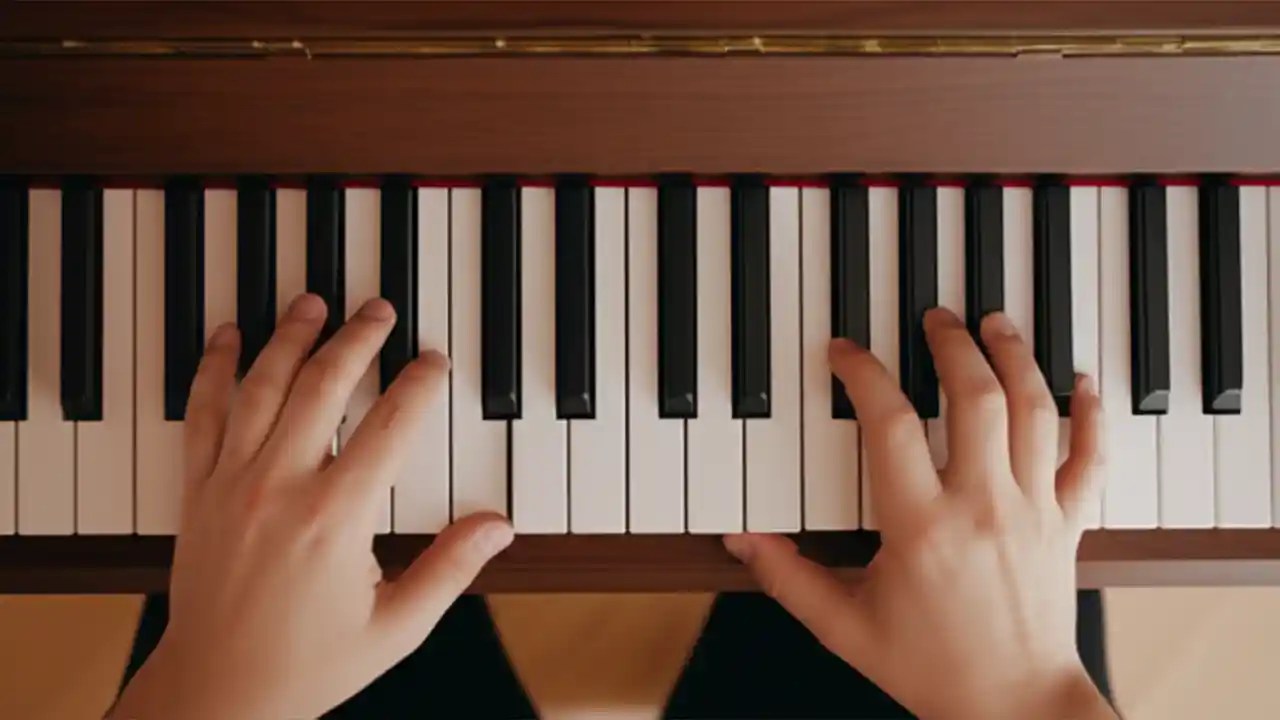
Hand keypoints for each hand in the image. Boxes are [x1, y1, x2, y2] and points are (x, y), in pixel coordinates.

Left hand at [111, 294, 513, 719]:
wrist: (217, 692)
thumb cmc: (307, 666)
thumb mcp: (397, 626)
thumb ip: (451, 569)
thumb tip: (499, 527)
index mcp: (336, 518)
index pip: (390, 426)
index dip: (418, 385)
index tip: (433, 361)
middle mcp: (281, 488)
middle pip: (323, 386)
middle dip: (356, 339)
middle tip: (378, 310)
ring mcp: (233, 484)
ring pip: (262, 387)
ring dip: (289, 338)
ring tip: (312, 303)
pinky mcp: (197, 491)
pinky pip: (201, 414)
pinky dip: (214, 370)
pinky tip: (229, 338)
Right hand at [724, 309, 1114, 719]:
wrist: (1013, 706)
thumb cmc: (930, 667)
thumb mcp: (843, 625)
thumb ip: (788, 577)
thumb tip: (742, 537)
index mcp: (921, 527)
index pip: (888, 422)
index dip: (862, 373)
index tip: (845, 352)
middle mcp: (982, 507)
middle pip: (975, 395)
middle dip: (952, 343)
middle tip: (934, 316)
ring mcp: (1033, 511)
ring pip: (1034, 410)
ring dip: (1015, 357)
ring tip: (994, 322)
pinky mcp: (1068, 524)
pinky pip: (1090, 457)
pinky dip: (1090, 412)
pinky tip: (1079, 379)